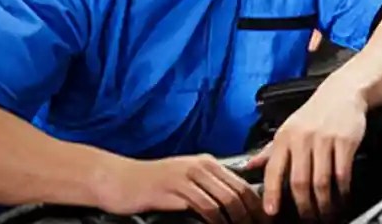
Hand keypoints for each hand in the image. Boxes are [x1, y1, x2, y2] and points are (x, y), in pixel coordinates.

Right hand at [97, 154, 267, 223]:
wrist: (117, 179)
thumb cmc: (150, 183)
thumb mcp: (184, 179)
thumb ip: (206, 187)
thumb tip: (231, 204)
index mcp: (207, 162)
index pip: (241, 183)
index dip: (256, 203)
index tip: (264, 219)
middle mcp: (201, 166)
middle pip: (238, 191)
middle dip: (252, 213)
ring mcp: (188, 176)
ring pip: (225, 199)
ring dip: (237, 219)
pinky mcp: (174, 189)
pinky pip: (204, 205)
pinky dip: (216, 219)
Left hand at [246, 84, 367, 220]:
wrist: (343, 92)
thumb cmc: (314, 113)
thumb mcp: (288, 128)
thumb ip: (269, 151)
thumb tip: (250, 167)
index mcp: (284, 137)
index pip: (273, 170)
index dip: (271, 194)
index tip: (271, 212)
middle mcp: (302, 138)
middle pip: (299, 182)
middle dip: (304, 206)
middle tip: (308, 218)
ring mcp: (324, 139)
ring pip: (321, 181)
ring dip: (324, 203)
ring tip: (326, 213)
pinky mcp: (345, 140)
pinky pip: (342, 172)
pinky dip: (342, 189)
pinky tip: (343, 196)